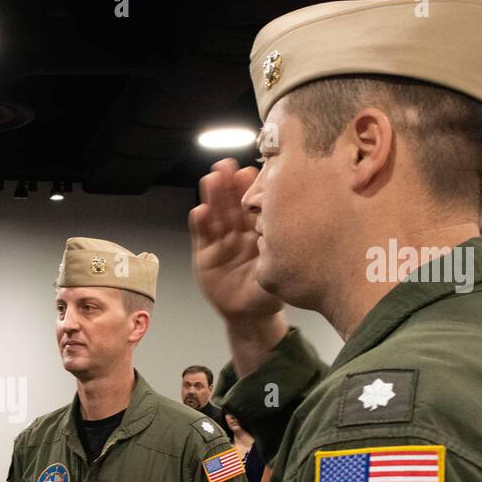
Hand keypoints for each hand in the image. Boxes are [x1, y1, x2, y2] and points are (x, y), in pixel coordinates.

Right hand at [189, 158, 283, 321]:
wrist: (247, 316)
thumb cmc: (267, 294)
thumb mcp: (279, 275)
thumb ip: (278, 256)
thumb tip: (281, 234)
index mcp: (260, 232)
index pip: (254, 206)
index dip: (251, 189)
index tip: (250, 172)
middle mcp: (240, 232)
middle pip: (233, 204)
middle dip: (229, 184)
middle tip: (226, 165)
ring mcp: (221, 242)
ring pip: (216, 215)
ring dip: (213, 197)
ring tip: (211, 178)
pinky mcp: (205, 254)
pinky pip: (202, 235)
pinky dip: (200, 223)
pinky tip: (200, 210)